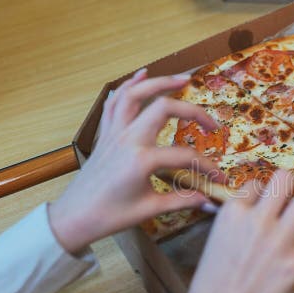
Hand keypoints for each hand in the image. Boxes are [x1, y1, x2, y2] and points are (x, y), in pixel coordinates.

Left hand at [48, 68, 225, 254]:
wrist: (74, 217)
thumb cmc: (109, 216)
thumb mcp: (149, 209)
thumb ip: (182, 200)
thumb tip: (209, 201)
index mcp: (141, 159)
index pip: (185, 157)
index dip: (207, 168)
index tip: (219, 178)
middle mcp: (128, 139)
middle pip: (163, 108)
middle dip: (191, 110)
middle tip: (210, 123)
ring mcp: (114, 133)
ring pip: (135, 94)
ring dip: (159, 83)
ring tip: (181, 80)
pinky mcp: (105, 134)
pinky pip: (115, 102)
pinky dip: (128, 86)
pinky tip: (141, 75)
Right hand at [180, 169, 293, 292]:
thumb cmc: (212, 282)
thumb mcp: (215, 238)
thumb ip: (237, 218)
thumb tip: (259, 206)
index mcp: (232, 212)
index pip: (256, 182)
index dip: (260, 194)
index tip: (261, 207)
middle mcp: (257, 220)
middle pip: (285, 178)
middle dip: (287, 188)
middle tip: (287, 203)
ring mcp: (279, 241)